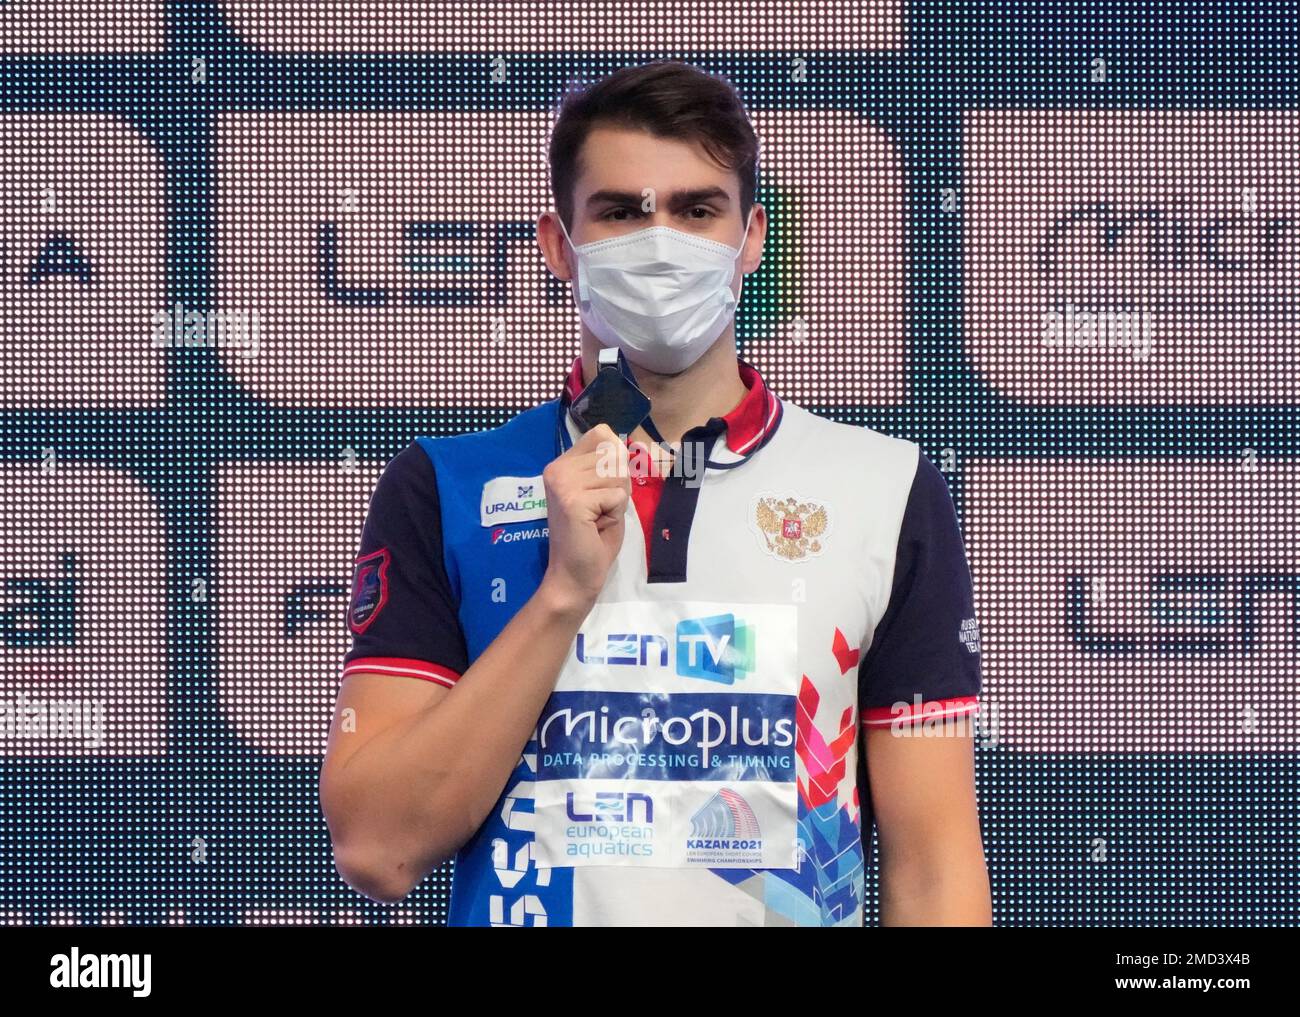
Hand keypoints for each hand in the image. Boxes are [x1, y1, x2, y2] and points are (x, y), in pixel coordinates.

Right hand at [539, 423, 630, 612]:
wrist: (575, 575)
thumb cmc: (593, 537)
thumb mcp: (605, 490)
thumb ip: (610, 464)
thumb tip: (621, 442)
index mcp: (562, 464)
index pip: (602, 434)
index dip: (615, 461)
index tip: (601, 490)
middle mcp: (557, 468)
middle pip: (614, 454)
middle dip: (619, 485)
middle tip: (600, 510)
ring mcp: (562, 483)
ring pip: (618, 474)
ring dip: (617, 500)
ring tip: (598, 518)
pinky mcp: (572, 500)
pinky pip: (617, 495)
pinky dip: (615, 513)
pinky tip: (596, 526)